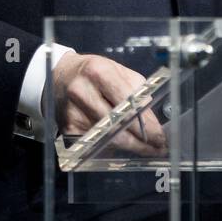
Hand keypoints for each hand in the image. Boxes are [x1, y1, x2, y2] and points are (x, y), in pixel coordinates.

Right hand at [52, 53, 166, 155]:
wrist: (61, 76)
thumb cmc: (94, 73)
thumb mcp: (119, 71)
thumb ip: (138, 92)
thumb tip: (153, 122)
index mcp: (99, 72)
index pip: (128, 102)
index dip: (146, 123)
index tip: (160, 135)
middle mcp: (82, 91)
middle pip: (117, 125)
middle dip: (141, 140)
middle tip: (157, 147)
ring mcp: (73, 112)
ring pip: (108, 138)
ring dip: (129, 146)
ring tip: (146, 148)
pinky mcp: (67, 128)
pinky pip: (96, 144)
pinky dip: (112, 146)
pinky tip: (123, 145)